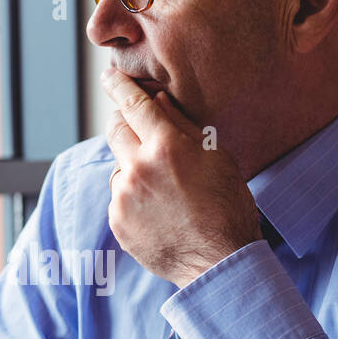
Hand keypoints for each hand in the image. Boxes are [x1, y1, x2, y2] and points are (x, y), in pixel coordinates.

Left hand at [102, 67, 262, 287]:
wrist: (218, 263)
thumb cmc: (228, 208)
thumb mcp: (217, 159)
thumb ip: (182, 128)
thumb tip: (157, 103)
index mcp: (166, 147)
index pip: (134, 104)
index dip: (119, 86)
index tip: (109, 76)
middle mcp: (138, 169)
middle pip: (115, 130)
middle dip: (121, 121)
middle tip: (134, 125)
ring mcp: (124, 197)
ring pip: (119, 168)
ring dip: (133, 168)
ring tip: (163, 189)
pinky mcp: (118, 222)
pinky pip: (120, 199)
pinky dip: (134, 198)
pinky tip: (159, 212)